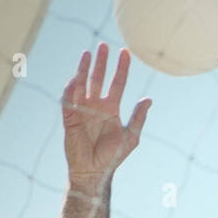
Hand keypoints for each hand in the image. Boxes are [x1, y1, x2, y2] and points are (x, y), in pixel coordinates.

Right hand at [61, 43, 150, 188]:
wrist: (94, 171)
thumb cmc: (112, 157)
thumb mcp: (131, 137)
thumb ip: (138, 118)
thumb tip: (148, 99)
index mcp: (111, 109)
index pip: (117, 83)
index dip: (121, 69)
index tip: (125, 52)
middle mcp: (96, 105)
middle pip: (98, 78)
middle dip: (101, 62)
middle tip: (104, 46)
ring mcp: (82, 109)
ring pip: (82, 83)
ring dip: (84, 68)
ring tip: (88, 53)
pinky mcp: (69, 117)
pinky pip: (68, 99)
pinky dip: (71, 88)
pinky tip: (76, 78)